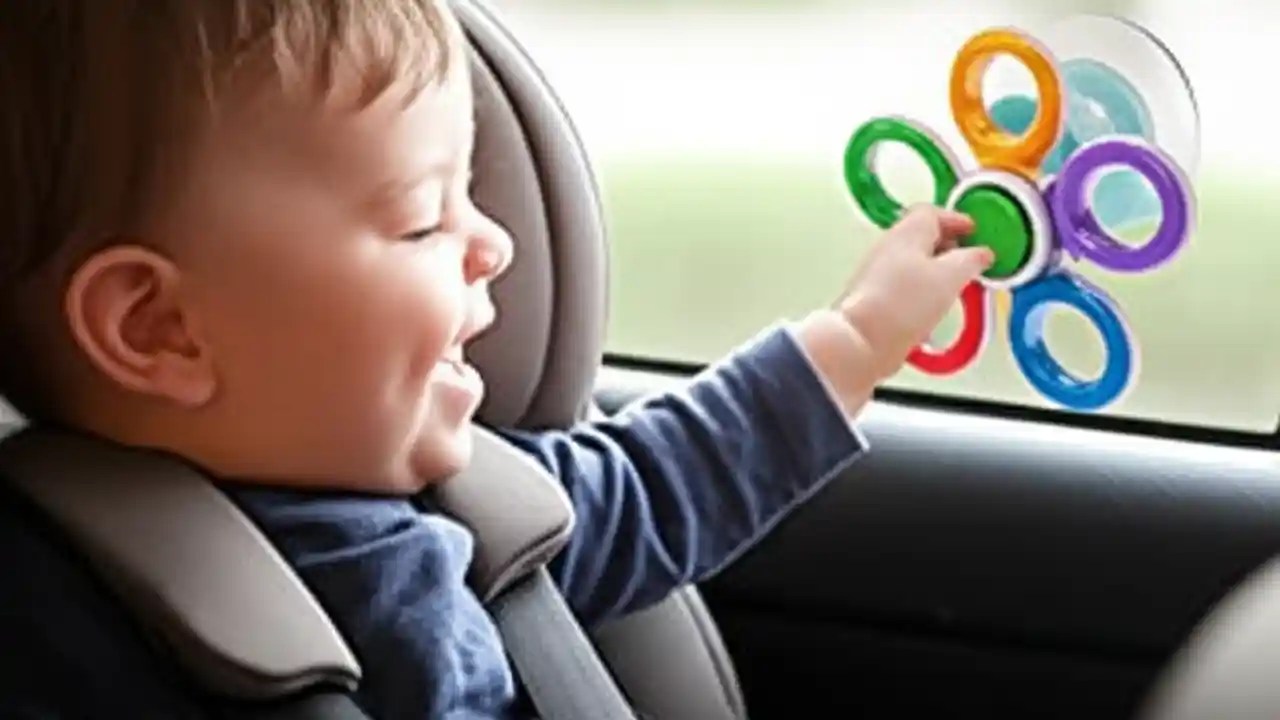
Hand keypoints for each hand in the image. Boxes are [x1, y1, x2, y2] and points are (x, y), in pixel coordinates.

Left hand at [796, 205, 993, 416]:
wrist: (862, 340)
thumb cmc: (905, 302)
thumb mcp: (951, 276)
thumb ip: (970, 260)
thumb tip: (981, 253)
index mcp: (906, 233)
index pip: (932, 213)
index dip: (956, 220)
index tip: (975, 233)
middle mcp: (888, 248)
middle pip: (922, 238)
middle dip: (950, 248)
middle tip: (970, 263)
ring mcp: (878, 275)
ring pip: (913, 265)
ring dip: (937, 273)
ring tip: (956, 289)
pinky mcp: (875, 301)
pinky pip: (904, 289)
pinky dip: (923, 294)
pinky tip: (933, 312)